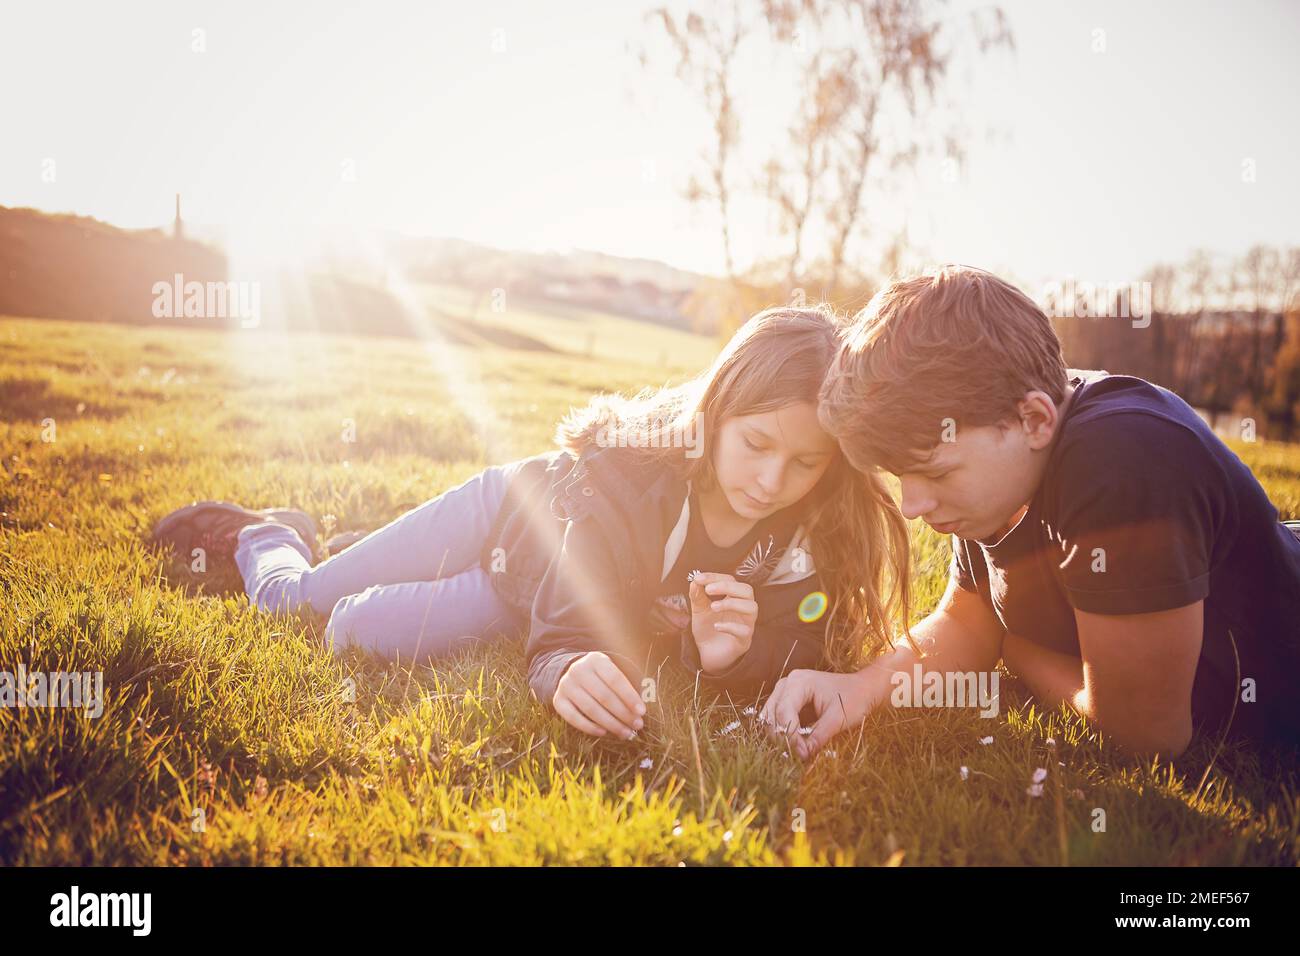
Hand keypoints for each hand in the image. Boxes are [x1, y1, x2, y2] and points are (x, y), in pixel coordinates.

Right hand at [552, 651, 645, 739]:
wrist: (574, 674)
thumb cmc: (602, 677)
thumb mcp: (613, 672)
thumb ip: (628, 686)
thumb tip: (641, 709)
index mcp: (596, 660)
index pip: (615, 679)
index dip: (630, 696)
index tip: (642, 711)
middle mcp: (578, 670)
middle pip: (604, 696)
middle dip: (623, 713)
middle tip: (637, 725)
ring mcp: (566, 685)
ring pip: (590, 709)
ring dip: (611, 724)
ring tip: (626, 733)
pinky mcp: (558, 700)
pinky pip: (573, 717)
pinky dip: (589, 727)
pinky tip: (604, 733)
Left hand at [689, 572, 757, 672]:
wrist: (707, 654)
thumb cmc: (707, 629)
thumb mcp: (698, 610)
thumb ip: (697, 596)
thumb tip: (694, 581)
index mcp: (733, 597)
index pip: (730, 580)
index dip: (715, 577)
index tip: (699, 578)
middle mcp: (743, 608)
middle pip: (746, 590)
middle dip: (728, 587)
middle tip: (709, 589)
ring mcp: (746, 624)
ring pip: (751, 607)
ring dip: (732, 603)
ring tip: (713, 607)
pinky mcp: (744, 640)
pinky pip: (745, 630)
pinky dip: (731, 626)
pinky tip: (716, 626)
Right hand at [759, 668, 875, 760]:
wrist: (863, 689)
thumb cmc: (854, 698)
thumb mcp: (839, 718)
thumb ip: (819, 736)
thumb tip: (803, 755)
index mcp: (798, 682)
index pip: (783, 712)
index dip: (790, 736)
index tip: (802, 754)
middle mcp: (787, 684)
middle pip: (772, 715)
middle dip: (782, 737)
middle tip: (798, 756)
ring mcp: (785, 692)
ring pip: (771, 718)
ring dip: (781, 737)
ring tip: (798, 752)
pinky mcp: (788, 701)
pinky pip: (778, 720)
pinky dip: (784, 734)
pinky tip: (797, 746)